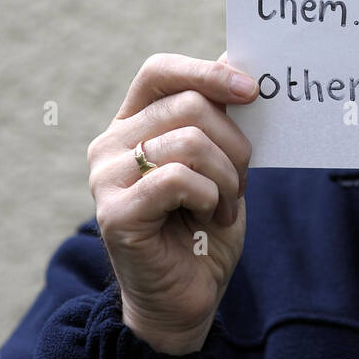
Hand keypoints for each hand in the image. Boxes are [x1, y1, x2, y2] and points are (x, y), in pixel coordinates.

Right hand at [87, 53, 256, 353]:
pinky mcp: (116, 213)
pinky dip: (211, 198)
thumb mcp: (219, 162)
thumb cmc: (204, 227)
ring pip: (190, 142)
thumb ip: (218, 117)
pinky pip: (180, 179)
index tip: (251, 91)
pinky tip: (208, 219)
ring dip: (226, 178)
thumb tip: (236, 60)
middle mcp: (111, 144)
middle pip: (189, 105)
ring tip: (223, 207)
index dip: (207, 72)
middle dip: (234, 144)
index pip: (160, 71)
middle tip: (240, 181)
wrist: (187, 298)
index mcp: (134, 123)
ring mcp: (107, 178)